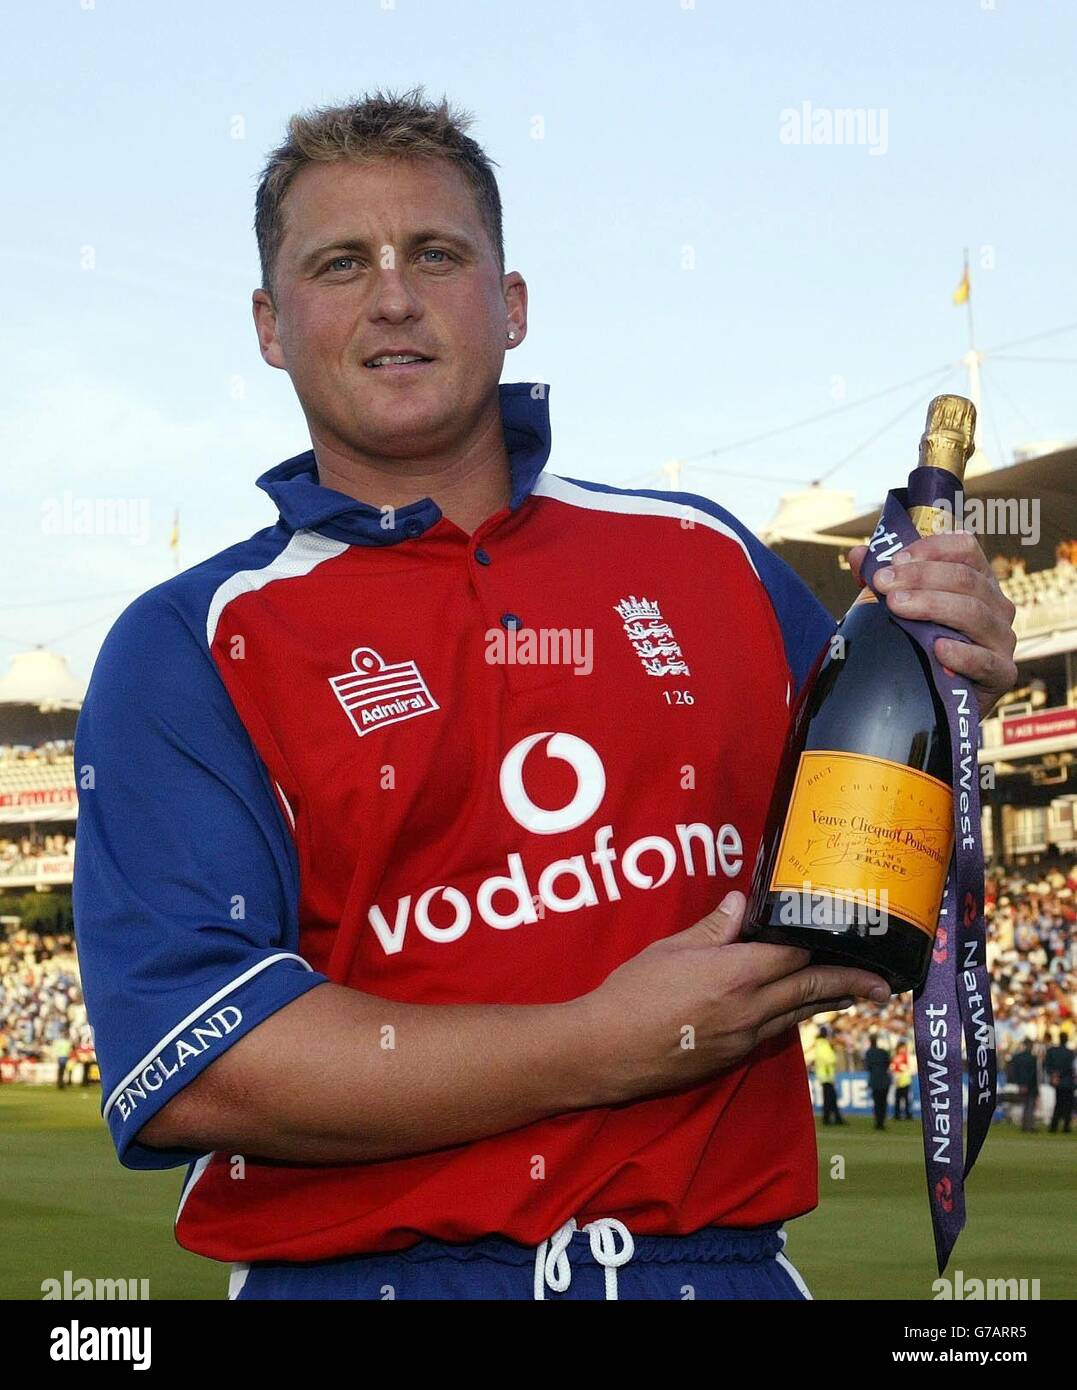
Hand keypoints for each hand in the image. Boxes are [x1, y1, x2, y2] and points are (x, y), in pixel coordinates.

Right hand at [578, 890, 890, 1104]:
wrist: (604, 1051)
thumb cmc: (630, 994)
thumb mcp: (669, 950)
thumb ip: (712, 929)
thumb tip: (740, 903)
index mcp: (734, 975)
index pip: (795, 957)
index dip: (822, 945)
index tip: (848, 939)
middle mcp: (748, 1010)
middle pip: (809, 992)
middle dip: (849, 985)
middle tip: (882, 983)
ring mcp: (741, 1039)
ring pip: (795, 1018)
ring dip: (826, 1004)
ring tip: (853, 995)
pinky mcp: (730, 1059)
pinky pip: (771, 1034)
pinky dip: (790, 1020)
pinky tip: (796, 1013)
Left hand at [847, 530, 1017, 718]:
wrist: (933, 698)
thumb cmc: (919, 644)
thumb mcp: (901, 607)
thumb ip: (881, 580)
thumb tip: (858, 555)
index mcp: (978, 580)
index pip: (966, 548)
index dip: (931, 548)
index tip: (894, 559)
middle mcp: (996, 606)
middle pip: (966, 579)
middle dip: (920, 577)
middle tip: (883, 583)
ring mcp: (1002, 640)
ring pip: (974, 613)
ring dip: (933, 605)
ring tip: (897, 606)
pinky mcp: (1002, 675)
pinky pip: (986, 662)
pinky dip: (962, 654)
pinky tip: (937, 648)